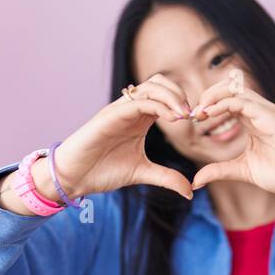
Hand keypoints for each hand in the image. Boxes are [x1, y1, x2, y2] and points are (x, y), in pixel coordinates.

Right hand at [45, 74, 195, 200]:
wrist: (74, 177)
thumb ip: (167, 177)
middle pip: (160, 83)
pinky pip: (138, 101)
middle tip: (194, 115)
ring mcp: (120, 109)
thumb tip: (190, 191)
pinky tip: (172, 119)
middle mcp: (130, 109)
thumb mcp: (142, 173)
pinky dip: (158, 105)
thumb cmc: (102, 171)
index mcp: (140, 118)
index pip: (166, 96)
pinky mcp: (110, 115)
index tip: (201, 119)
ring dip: (173, 97)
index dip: (186, 103)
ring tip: (185, 115)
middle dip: (181, 94)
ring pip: (151, 87)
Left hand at [188, 85, 274, 199]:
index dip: (208, 106)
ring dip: (213, 97)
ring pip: (235, 90)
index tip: (193, 119)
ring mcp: (267, 111)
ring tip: (199, 110)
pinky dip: (224, 104)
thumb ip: (219, 170)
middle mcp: (260, 111)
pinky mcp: (272, 115)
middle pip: (229, 89)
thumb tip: (195, 181)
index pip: (227, 101)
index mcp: (253, 121)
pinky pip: (243, 101)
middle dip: (208, 96)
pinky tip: (210, 113)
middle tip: (193, 112)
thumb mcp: (242, 171)